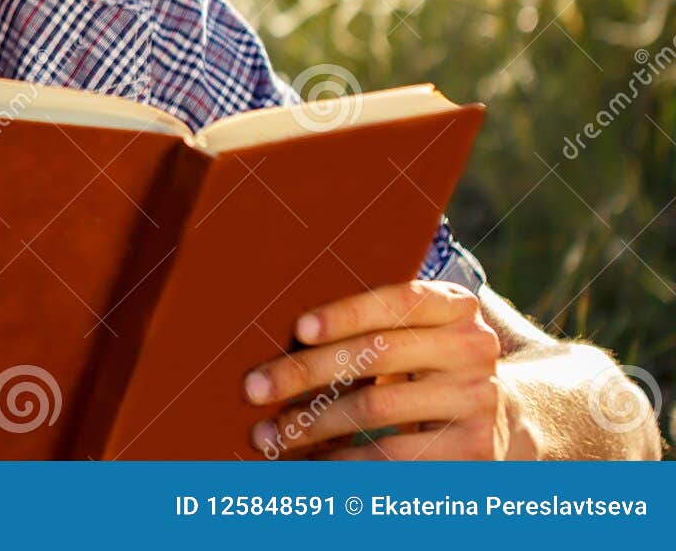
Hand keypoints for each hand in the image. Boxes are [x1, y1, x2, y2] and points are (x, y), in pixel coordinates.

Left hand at [241, 279, 538, 459]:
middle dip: (306, 372)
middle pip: (376, 355)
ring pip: (377, 408)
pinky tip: (308, 461)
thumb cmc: (430, 363)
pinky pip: (393, 456)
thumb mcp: (417, 332)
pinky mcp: (474, 449)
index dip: (347, 313)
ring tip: (268, 434)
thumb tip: (282, 336)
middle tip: (253, 387)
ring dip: (312, 424)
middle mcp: (474, 347)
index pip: (397, 301)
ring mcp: (478, 399)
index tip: (299, 328)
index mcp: (456, 305)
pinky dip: (342, 460)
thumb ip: (371, 323)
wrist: (508, 418)